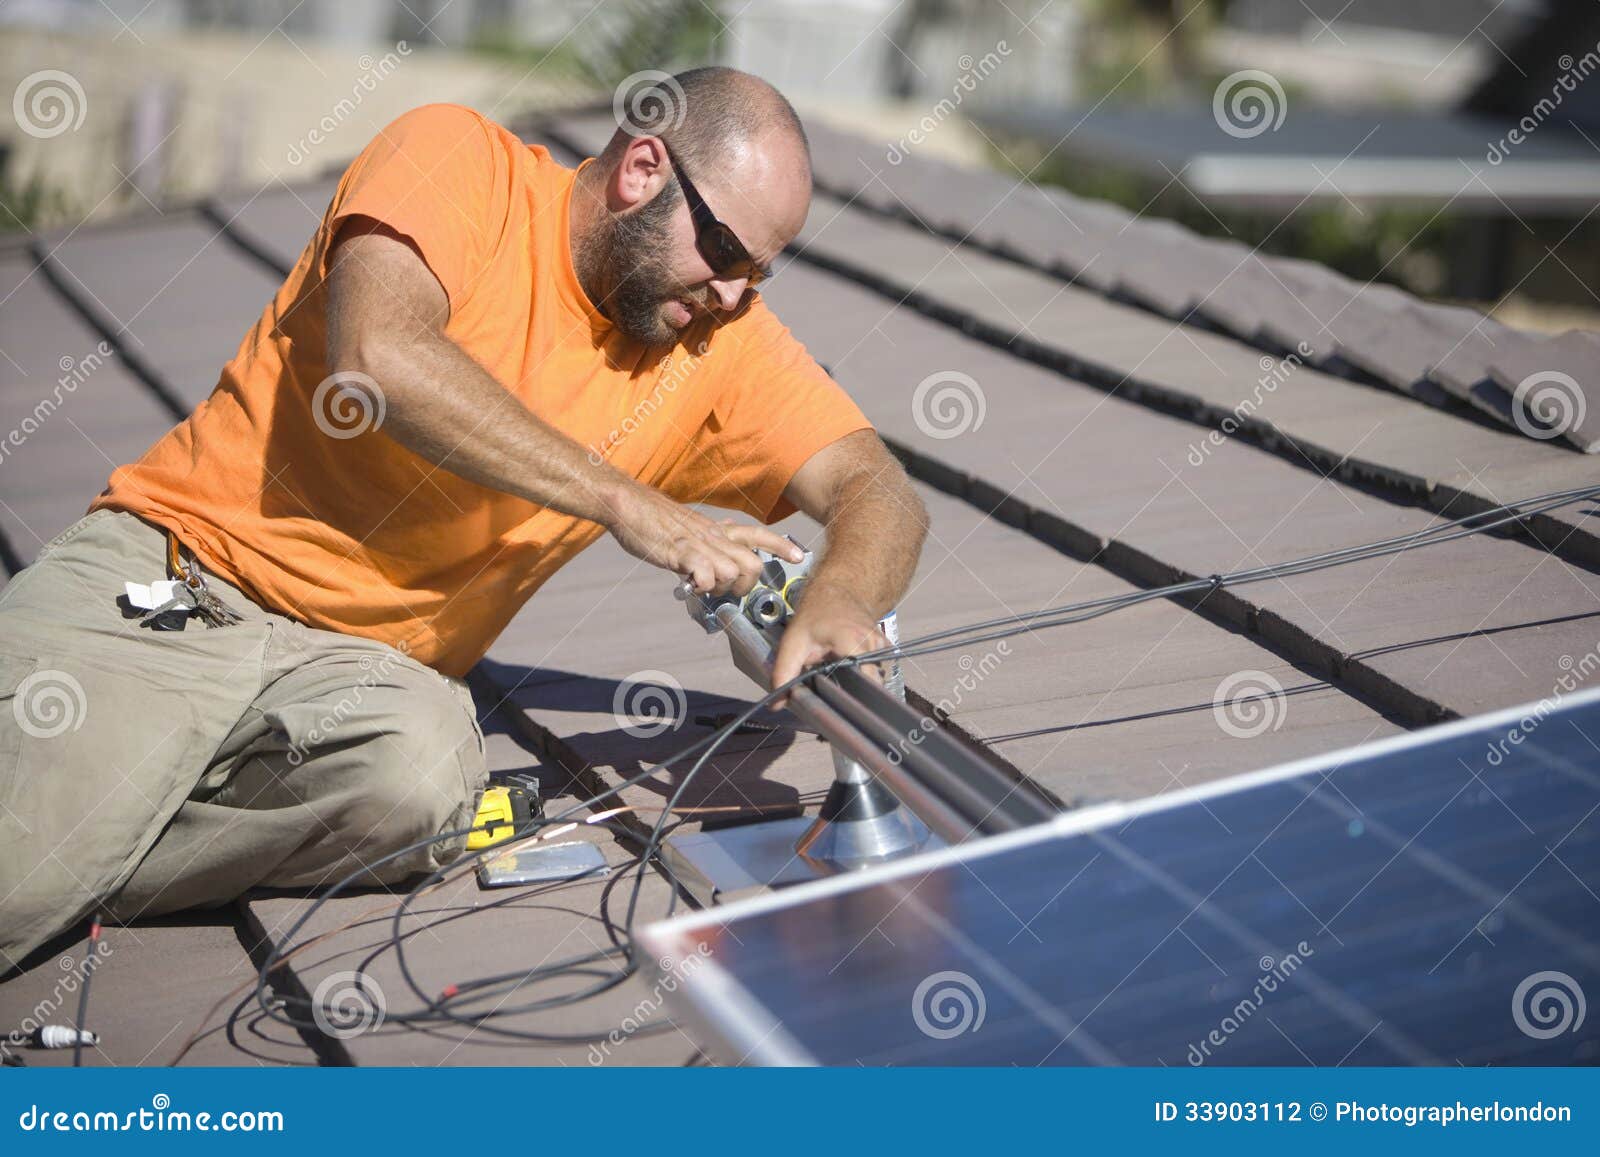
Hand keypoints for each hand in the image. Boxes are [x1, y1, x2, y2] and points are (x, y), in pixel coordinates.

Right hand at [606, 484, 801, 595]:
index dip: (780, 545)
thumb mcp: (690, 523)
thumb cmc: (654, 517)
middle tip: (728, 593)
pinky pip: (706, 574)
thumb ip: (710, 531)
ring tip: (705, 588)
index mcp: (717, 530)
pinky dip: (704, 586)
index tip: (798, 555)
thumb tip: (724, 528)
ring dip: (723, 589)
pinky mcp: (681, 552)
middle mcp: (714, 537)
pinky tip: (691, 585)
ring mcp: (699, 544)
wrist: (628, 504)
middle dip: (747, 586)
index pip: (757, 534)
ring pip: (734, 571)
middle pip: (753, 563)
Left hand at [770, 587, 888, 706]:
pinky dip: (862, 673)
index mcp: (854, 643)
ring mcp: (882, 645)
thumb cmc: (814, 615)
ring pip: (873, 678)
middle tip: (833, 695)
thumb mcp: (793, 643)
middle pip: (870, 685)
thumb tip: (778, 705)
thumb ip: (784, 673)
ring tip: (839, 679)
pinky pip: (875, 668)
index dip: (852, 699)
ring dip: (857, 683)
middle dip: (853, 694)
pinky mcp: (884, 647)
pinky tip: (848, 669)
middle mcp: (874, 644)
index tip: (837, 706)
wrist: (834, 591)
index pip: (865, 684)